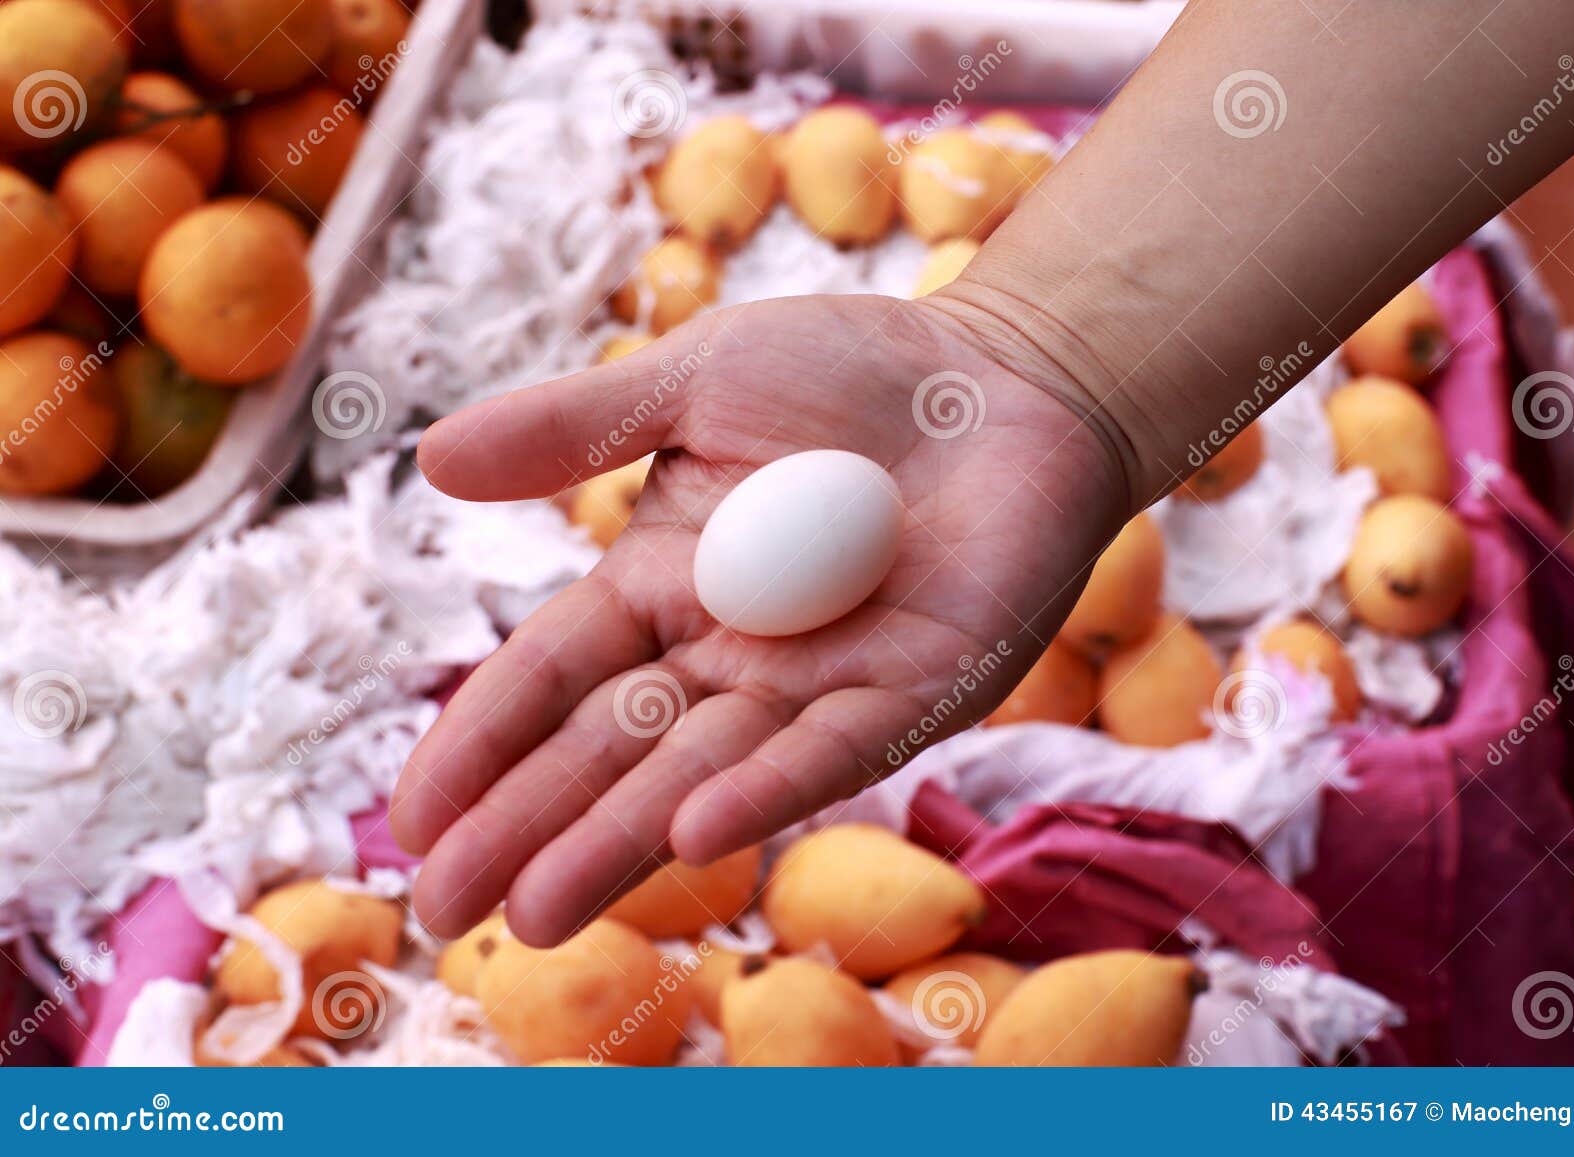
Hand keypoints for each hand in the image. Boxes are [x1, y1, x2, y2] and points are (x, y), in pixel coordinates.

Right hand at [391, 291, 1131, 944]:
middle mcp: (729, 653)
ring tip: (534, 911)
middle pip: (610, 752)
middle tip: (442, 908)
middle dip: (525, 827)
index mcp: (664, 584)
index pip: (553, 677)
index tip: (409, 817)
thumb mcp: (693, 382)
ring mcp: (818, 683)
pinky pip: (830, 752)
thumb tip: (428, 459)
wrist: (1007, 375)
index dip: (481, 743)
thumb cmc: (849, 372)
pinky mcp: (915, 692)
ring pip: (700, 774)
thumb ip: (575, 428)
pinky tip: (691, 834)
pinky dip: (762, 789)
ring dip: (619, 842)